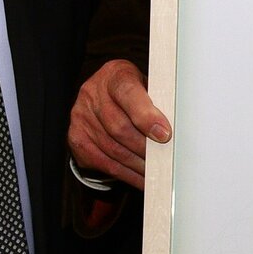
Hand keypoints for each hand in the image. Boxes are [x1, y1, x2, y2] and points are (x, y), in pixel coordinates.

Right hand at [67, 59, 169, 190]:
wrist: (103, 94)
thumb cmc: (133, 92)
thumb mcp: (146, 85)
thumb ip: (157, 101)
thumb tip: (175, 128)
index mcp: (115, 75)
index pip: (128, 93)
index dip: (146, 116)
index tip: (165, 134)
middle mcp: (92, 93)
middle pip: (119, 127)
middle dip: (145, 148)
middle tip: (164, 161)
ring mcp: (81, 117)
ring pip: (112, 149)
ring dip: (137, 165)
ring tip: (156, 173)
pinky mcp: (77, 138)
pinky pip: (103, 162)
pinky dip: (126, 174)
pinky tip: (141, 178)